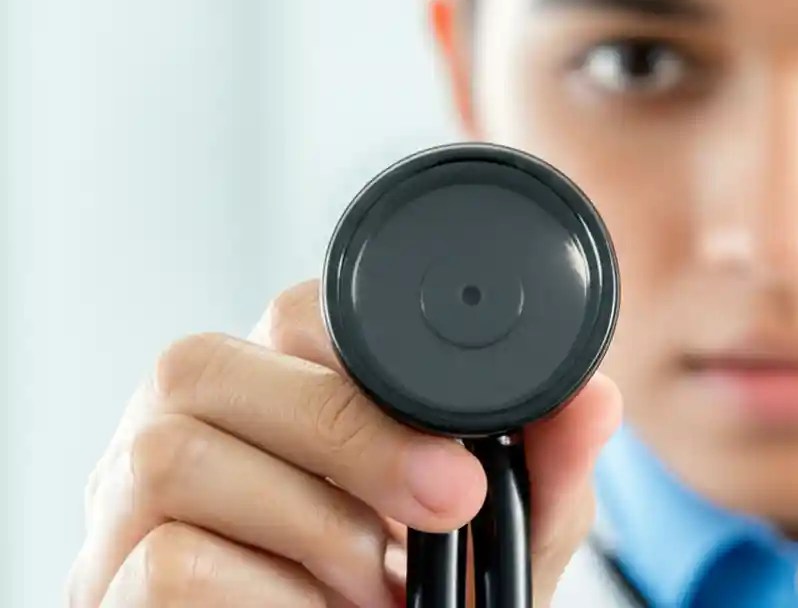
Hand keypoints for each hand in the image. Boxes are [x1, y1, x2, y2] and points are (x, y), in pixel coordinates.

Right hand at [66, 280, 621, 606]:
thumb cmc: (412, 598)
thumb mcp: (494, 538)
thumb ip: (541, 471)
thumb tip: (596, 398)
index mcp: (272, 392)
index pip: (291, 313)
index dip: (366, 353)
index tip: (458, 428)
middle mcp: (182, 430)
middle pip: (203, 362)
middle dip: (343, 427)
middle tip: (449, 500)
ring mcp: (124, 508)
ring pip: (172, 454)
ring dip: (309, 520)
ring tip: (377, 583)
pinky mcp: (107, 590)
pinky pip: (165, 566)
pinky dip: (271, 599)